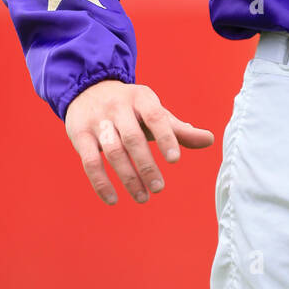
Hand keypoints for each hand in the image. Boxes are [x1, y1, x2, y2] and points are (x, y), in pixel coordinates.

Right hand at [64, 80, 214, 205]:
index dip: (165, 137)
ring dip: (128, 177)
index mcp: (141, 98)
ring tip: (143, 197)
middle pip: (132, 137)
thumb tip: (210, 140)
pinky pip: (90, 162)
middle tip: (159, 188)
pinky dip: (101, 183)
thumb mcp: (153, 112)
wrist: (87, 88)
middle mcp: (118, 107)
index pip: (155, 116)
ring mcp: (97, 121)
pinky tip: (114, 200)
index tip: (175, 160)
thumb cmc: (130, 107)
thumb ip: (178, 129)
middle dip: (146, 164)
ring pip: (112, 151)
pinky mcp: (79, 135)